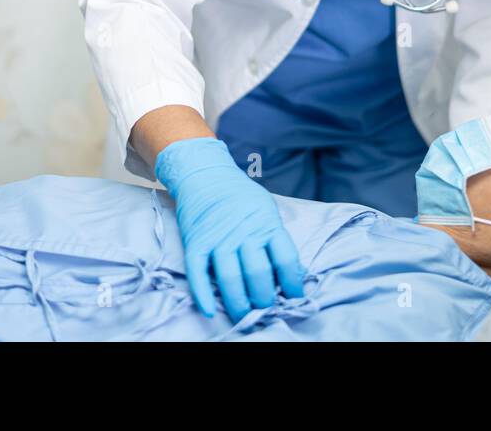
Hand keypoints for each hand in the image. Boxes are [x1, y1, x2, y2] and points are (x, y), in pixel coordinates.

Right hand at [155, 137, 305, 319]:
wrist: (205, 174)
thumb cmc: (240, 196)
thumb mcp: (266, 209)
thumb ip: (276, 238)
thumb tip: (293, 274)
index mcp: (267, 223)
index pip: (286, 259)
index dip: (293, 283)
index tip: (295, 297)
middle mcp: (244, 232)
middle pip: (258, 274)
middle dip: (265, 299)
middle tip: (266, 309)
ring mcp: (218, 238)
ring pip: (230, 278)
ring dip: (239, 303)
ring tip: (245, 315)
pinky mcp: (196, 242)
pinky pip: (198, 272)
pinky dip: (203, 295)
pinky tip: (210, 311)